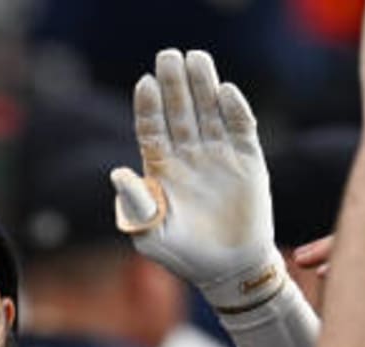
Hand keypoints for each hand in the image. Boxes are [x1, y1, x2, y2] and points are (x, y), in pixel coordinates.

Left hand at [112, 49, 287, 312]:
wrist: (228, 271)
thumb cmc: (183, 256)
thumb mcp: (150, 235)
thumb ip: (134, 205)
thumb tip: (117, 173)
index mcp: (160, 168)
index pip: (151, 128)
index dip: (148, 106)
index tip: (145, 83)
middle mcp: (188, 155)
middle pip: (179, 111)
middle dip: (174, 84)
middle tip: (169, 55)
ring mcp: (218, 155)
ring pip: (209, 112)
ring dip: (203, 86)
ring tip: (197, 59)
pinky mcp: (247, 161)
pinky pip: (241, 128)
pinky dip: (235, 110)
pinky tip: (226, 91)